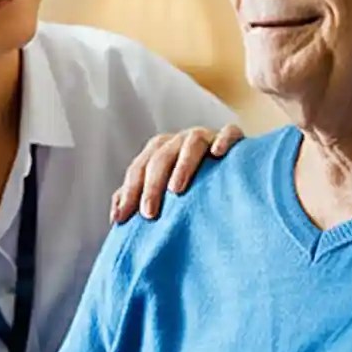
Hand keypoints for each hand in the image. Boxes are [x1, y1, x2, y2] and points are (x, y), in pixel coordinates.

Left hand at [110, 124, 243, 222]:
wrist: (235, 171)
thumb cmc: (193, 185)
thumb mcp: (164, 191)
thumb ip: (139, 197)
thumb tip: (116, 216)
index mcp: (159, 151)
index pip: (138, 168)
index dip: (129, 192)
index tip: (122, 219)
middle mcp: (179, 141)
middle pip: (161, 156)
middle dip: (151, 185)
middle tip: (149, 213)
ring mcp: (206, 137)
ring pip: (192, 143)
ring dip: (182, 165)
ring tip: (176, 190)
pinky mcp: (234, 137)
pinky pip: (229, 133)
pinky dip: (223, 140)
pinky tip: (218, 153)